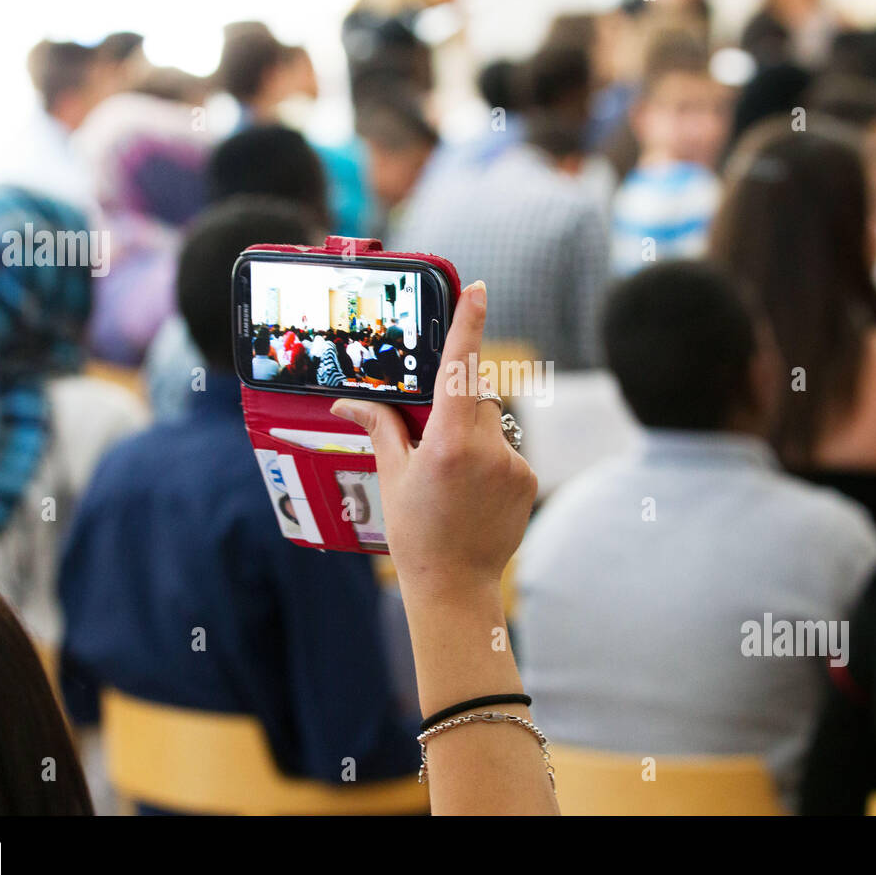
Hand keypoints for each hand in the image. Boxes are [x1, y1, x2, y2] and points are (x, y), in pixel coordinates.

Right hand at [331, 280, 536, 594]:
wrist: (455, 585)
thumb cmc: (415, 532)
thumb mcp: (392, 477)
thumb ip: (380, 430)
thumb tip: (347, 403)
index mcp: (446, 442)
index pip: (459, 368)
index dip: (469, 323)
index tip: (477, 289)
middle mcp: (485, 448)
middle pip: (474, 396)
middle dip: (455, 403)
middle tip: (434, 439)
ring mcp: (512, 463)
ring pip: (490, 424)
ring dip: (471, 436)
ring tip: (453, 481)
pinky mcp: (528, 479)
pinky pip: (506, 451)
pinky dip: (489, 461)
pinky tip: (472, 494)